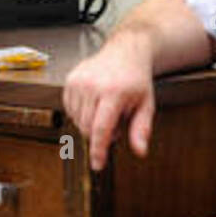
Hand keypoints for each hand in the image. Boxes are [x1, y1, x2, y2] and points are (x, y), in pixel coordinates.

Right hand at [62, 30, 155, 170]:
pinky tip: (94, 104)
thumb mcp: (146, 104)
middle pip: (88, 127)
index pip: (101, 128)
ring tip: (106, 111)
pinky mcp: (69, 80)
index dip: (98, 150)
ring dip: (90, 124)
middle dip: (100, 135)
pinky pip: (70, 110)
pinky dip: (81, 114)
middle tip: (116, 125)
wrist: (124, 51)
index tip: (97, 165)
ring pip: (77, 120)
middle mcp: (92, 85)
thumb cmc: (136, 78)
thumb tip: (140, 151)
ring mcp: (78, 82)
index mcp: (114, 91)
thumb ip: (141, 129)